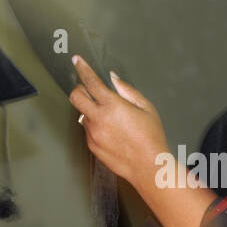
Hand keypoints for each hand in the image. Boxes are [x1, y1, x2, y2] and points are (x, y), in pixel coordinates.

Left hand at [69, 56, 169, 190]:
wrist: (147, 166)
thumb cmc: (151, 137)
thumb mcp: (146, 107)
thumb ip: (127, 91)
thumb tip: (113, 80)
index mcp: (112, 106)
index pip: (91, 82)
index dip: (82, 69)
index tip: (77, 61)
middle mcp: (98, 119)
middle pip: (75, 97)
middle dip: (79, 89)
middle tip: (89, 89)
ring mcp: (92, 134)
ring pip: (82, 114)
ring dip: (91, 110)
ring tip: (112, 119)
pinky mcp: (91, 146)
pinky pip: (88, 130)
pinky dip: (95, 126)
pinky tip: (112, 132)